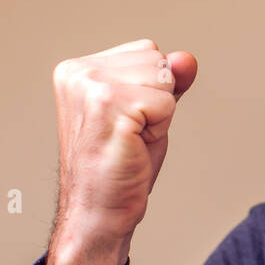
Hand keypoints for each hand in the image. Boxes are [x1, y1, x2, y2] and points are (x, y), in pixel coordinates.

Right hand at [48, 39, 197, 264]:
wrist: (98, 212)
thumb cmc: (119, 166)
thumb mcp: (148, 112)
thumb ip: (167, 80)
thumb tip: (186, 58)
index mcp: (78, 69)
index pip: (148, 52)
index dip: (152, 90)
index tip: (128, 122)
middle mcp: (78, 72)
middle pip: (157, 59)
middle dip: (158, 98)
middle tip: (131, 134)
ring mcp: (90, 86)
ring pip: (164, 78)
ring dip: (159, 113)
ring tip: (131, 139)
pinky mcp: (108, 104)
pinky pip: (166, 102)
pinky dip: (160, 128)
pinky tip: (134, 145)